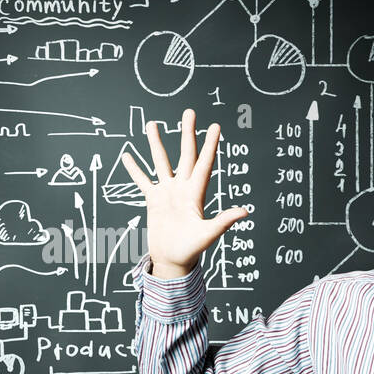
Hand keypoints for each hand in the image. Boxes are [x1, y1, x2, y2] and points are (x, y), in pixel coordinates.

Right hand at [120, 108, 248, 278]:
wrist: (173, 260)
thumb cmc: (191, 249)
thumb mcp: (208, 234)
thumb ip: (223, 221)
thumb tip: (245, 212)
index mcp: (196, 193)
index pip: (205, 163)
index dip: (210, 145)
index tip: (215, 126)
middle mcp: (182, 188)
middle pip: (185, 154)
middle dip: (187, 133)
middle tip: (189, 112)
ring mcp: (167, 192)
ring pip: (161, 161)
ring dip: (156, 143)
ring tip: (152, 123)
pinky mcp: (153, 200)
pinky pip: (142, 180)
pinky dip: (135, 169)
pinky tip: (128, 156)